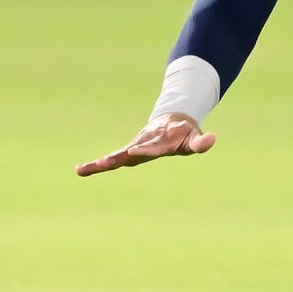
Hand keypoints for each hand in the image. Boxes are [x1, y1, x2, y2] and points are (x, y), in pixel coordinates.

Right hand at [75, 112, 215, 176]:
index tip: (133, 152)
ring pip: (117, 156)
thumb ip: (200, 142)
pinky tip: (81, 170)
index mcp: (160, 141)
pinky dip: (97, 165)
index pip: (152, 147)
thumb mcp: (193, 137)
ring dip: (102, 163)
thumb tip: (212, 139)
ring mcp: (134, 147)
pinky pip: (113, 159)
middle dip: (117, 157)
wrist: (171, 121)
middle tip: (104, 162)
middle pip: (129, 152)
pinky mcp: (129, 152)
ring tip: (84, 169)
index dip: (145, 150)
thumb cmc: (184, 133)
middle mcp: (144, 143)